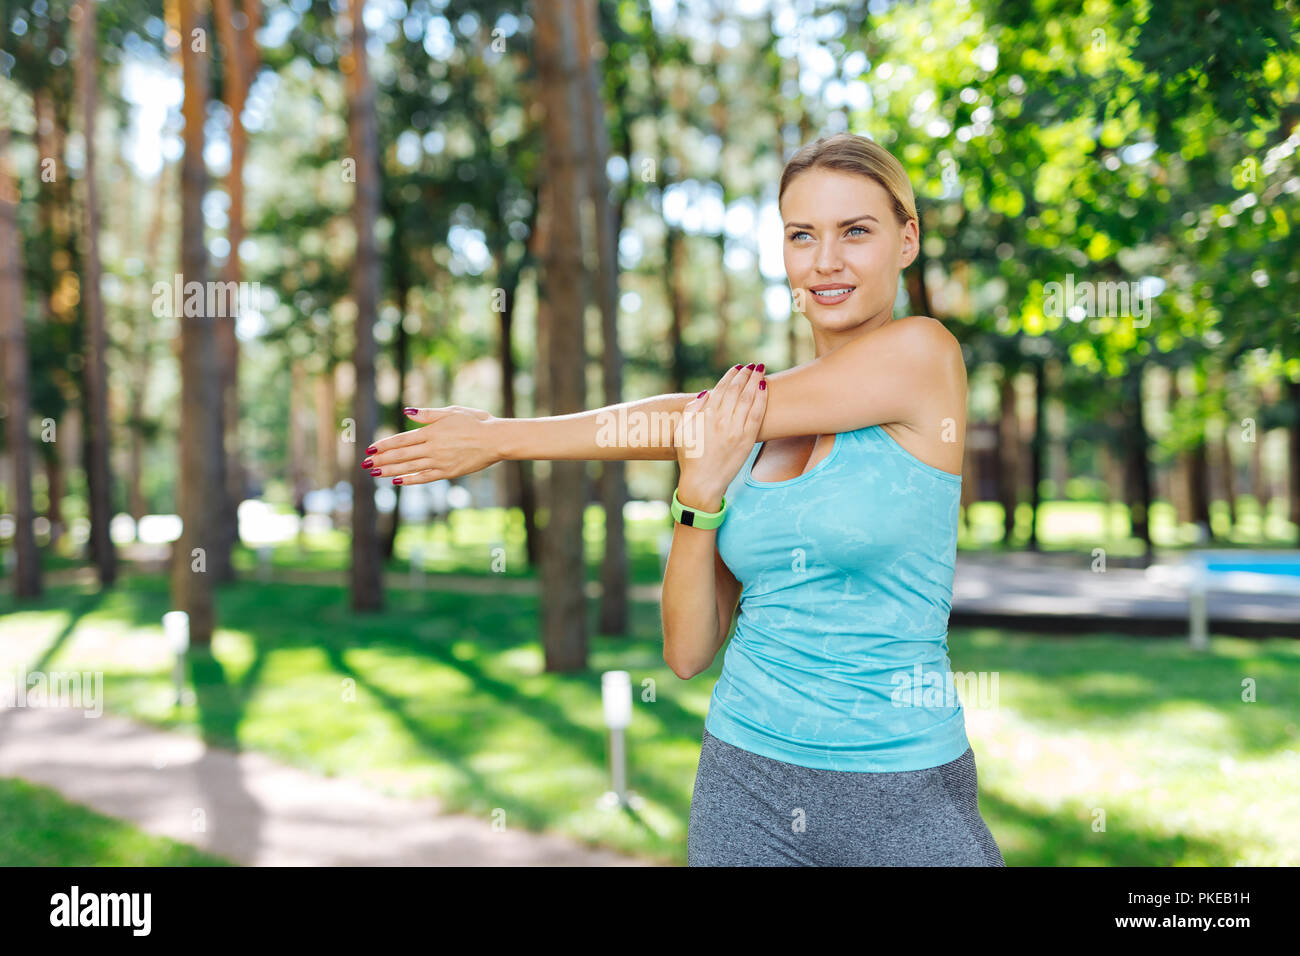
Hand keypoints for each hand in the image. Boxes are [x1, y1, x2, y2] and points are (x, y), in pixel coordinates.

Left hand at [362, 406, 497, 485]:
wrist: (495, 440)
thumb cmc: (475, 422)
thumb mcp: (451, 412)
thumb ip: (428, 414)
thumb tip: (406, 412)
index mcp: (432, 431)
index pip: (401, 439)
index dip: (384, 445)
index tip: (370, 449)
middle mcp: (433, 448)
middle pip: (401, 455)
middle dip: (382, 460)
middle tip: (365, 464)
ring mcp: (440, 462)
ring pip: (409, 468)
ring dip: (390, 471)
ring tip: (375, 473)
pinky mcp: (448, 472)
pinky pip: (425, 477)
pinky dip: (410, 480)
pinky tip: (397, 481)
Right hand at [674, 364, 766, 509]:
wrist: (703, 483)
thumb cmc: (690, 457)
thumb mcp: (682, 432)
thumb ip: (691, 411)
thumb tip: (704, 393)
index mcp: (705, 416)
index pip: (721, 389)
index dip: (731, 376)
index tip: (737, 368)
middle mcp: (721, 420)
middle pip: (737, 390)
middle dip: (745, 375)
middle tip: (752, 365)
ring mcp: (736, 430)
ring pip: (748, 399)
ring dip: (755, 382)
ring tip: (761, 370)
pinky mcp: (747, 440)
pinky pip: (757, 414)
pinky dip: (762, 399)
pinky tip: (765, 388)